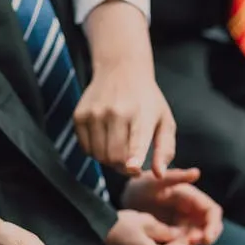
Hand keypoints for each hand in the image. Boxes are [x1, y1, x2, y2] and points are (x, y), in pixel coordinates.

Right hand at [74, 0, 175, 177]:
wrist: (120, 69)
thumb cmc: (146, 100)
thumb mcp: (164, 120)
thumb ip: (165, 149)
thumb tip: (160, 175)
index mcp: (142, 113)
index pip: (137, 139)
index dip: (134, 156)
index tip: (132, 167)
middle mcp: (116, 111)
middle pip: (115, 157)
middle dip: (123, 167)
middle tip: (130, 161)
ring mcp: (95, 113)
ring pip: (99, 156)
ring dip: (108, 160)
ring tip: (118, 146)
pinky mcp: (80, 115)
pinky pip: (86, 149)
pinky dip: (96, 151)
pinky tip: (105, 138)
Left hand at [121, 168, 223, 244]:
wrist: (127, 199)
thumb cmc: (142, 186)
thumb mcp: (155, 181)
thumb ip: (175, 177)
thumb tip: (196, 173)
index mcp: (193, 198)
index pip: (212, 212)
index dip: (213, 226)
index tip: (206, 239)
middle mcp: (193, 211)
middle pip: (210, 228)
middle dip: (206, 238)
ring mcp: (185, 223)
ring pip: (198, 238)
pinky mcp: (175, 234)